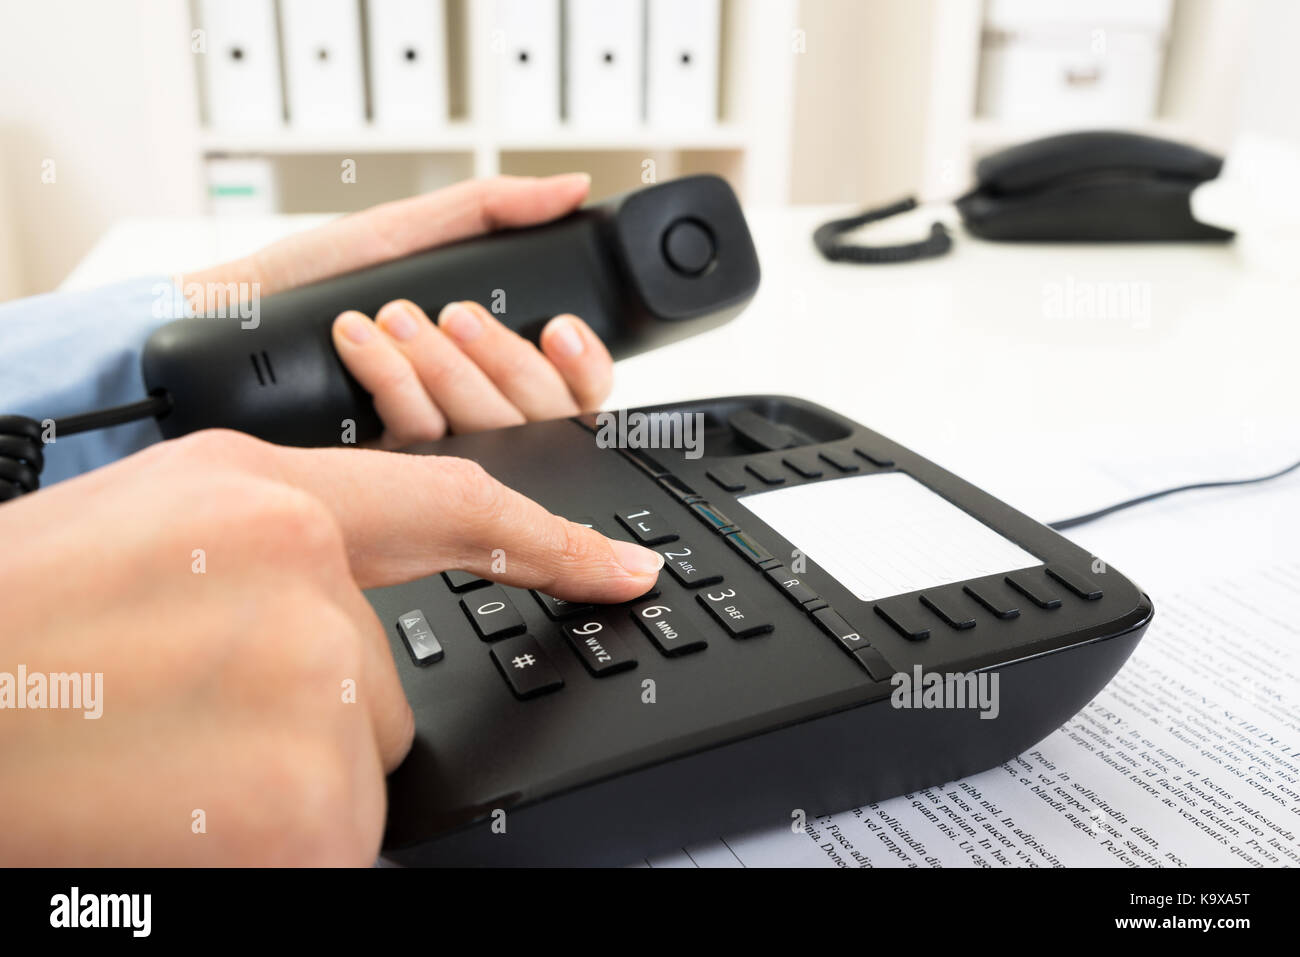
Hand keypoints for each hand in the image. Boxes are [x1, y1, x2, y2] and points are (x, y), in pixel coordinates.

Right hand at [0, 430, 662, 864]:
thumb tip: (333, 608)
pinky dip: (273, 840)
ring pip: (354, 758)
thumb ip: (267, 552)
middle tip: (186, 717)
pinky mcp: (306, 801)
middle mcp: (301, 577)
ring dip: (280, 779)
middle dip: (305, 709)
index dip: (546, 539)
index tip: (617, 571)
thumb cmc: (12, 626)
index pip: (451, 506)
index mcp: (260, 499)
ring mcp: (311, 686)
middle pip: (377, 676)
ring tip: (167, 763)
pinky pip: (337, 835)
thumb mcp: (148, 531)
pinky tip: (185, 815)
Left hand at [183, 174, 612, 448]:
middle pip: (540, 413)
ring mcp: (431, 444)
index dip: (581, 364)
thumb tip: (570, 188)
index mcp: (489, 360)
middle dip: (502, 359)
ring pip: (486, 432)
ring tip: (397, 319)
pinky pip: (421, 442)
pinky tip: (361, 343)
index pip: (573, 385)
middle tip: (454, 315)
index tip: (557, 328)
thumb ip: (490, 212)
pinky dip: (396, 385)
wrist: (215, 328)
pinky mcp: (386, 469)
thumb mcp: (403, 232)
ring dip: (447, 370)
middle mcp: (469, 407)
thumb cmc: (303, 282)